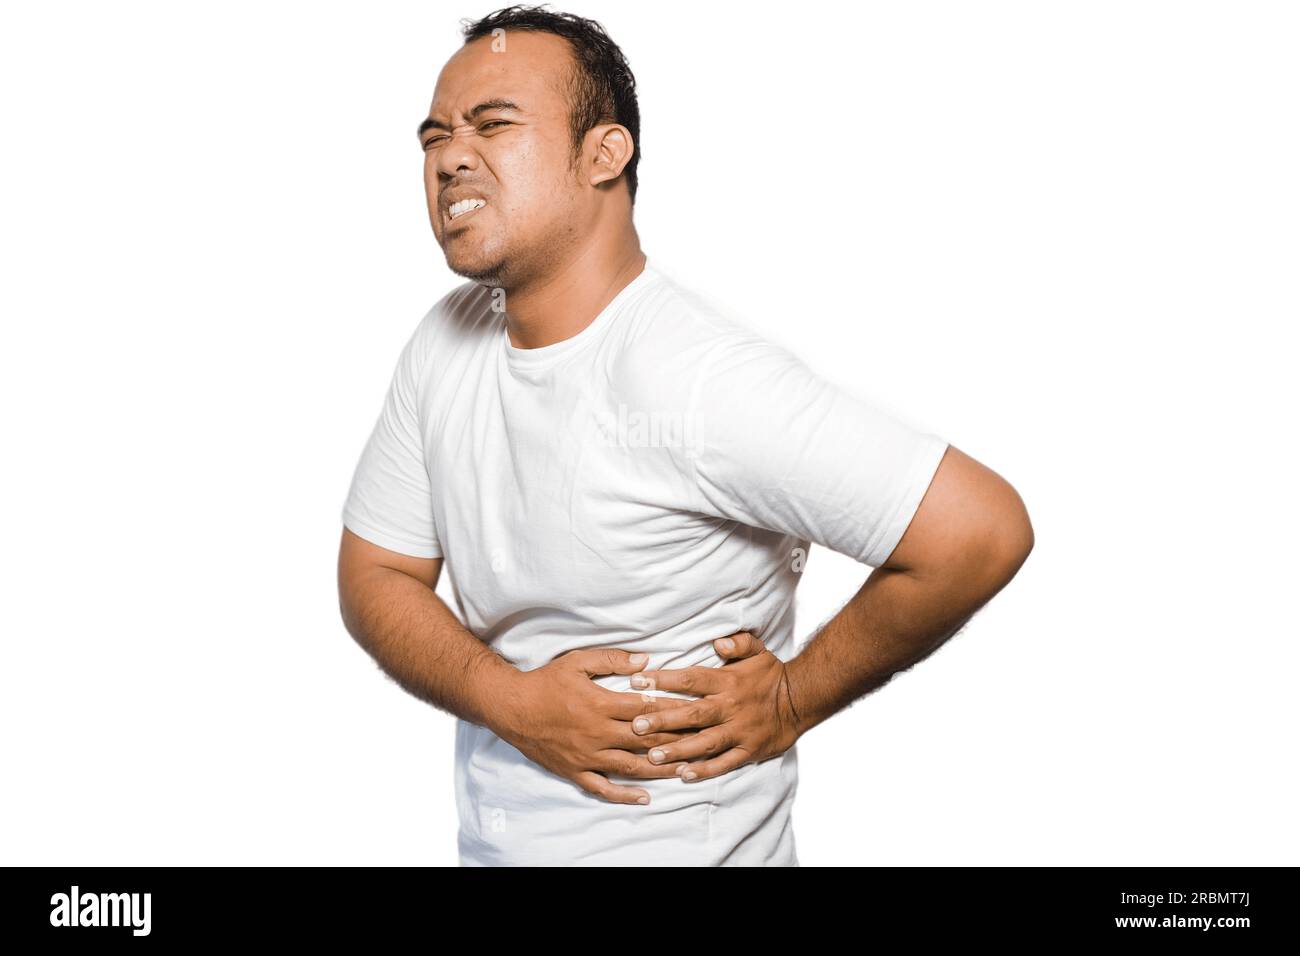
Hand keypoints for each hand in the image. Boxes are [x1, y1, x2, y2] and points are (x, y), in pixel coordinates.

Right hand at [493, 648, 698, 805]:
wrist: (511, 707)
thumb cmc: (545, 681)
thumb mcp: (578, 661)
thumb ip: (613, 660)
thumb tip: (647, 660)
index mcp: (601, 703)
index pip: (647, 709)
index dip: (674, 711)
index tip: (697, 711)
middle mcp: (597, 733)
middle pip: (645, 739)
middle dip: (676, 740)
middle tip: (703, 741)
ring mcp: (587, 755)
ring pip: (631, 766)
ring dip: (660, 769)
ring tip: (686, 770)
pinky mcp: (575, 770)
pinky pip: (603, 787)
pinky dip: (625, 794)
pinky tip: (646, 797)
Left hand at [627, 631, 802, 782]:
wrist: (802, 700)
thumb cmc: (773, 674)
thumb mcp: (758, 650)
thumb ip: (738, 642)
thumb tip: (718, 641)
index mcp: (728, 681)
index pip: (690, 679)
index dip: (663, 680)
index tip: (637, 681)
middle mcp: (730, 706)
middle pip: (692, 714)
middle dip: (663, 719)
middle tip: (636, 726)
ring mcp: (739, 731)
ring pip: (704, 742)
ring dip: (678, 749)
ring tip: (653, 756)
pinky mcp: (748, 750)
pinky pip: (725, 762)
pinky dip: (705, 770)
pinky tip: (684, 774)